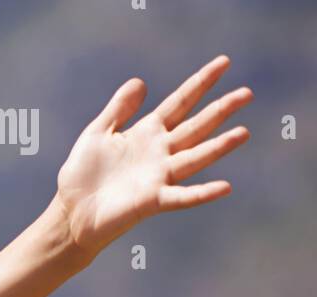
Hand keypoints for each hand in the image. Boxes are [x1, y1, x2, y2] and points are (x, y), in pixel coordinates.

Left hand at [54, 54, 251, 262]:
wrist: (70, 213)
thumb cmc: (81, 176)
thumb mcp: (97, 133)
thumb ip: (119, 108)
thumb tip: (140, 82)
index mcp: (147, 133)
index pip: (180, 102)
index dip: (201, 83)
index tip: (224, 63)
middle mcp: (159, 153)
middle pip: (196, 126)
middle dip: (220, 110)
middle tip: (247, 93)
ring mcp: (158, 177)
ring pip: (195, 157)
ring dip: (219, 146)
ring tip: (243, 133)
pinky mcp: (152, 201)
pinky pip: (182, 197)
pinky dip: (203, 193)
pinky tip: (225, 187)